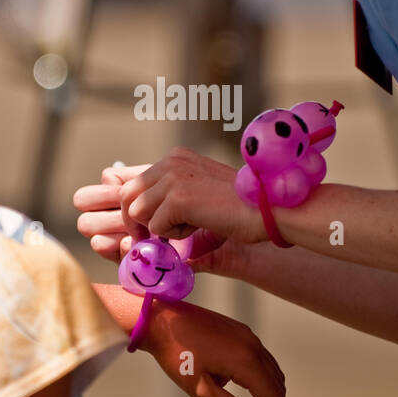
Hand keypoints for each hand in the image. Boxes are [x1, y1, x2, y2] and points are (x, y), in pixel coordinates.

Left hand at [119, 147, 266, 244]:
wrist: (270, 208)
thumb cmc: (240, 207)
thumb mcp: (199, 192)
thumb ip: (170, 195)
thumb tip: (136, 211)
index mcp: (175, 158)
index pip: (133, 180)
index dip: (134, 208)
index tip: (145, 227)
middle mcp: (171, 162)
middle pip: (126, 195)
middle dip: (135, 221)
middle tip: (154, 238)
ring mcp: (173, 177)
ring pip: (136, 211)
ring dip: (158, 228)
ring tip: (188, 227)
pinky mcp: (178, 198)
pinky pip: (155, 226)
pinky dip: (174, 235)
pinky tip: (200, 226)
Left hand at [141, 298, 285, 396]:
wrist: (161, 320)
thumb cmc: (176, 354)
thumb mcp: (199, 389)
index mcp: (245, 360)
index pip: (273, 396)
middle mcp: (253, 345)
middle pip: (276, 385)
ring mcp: (248, 336)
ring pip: (272, 372)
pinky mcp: (241, 332)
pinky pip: (262, 360)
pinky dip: (263, 381)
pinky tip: (252, 395)